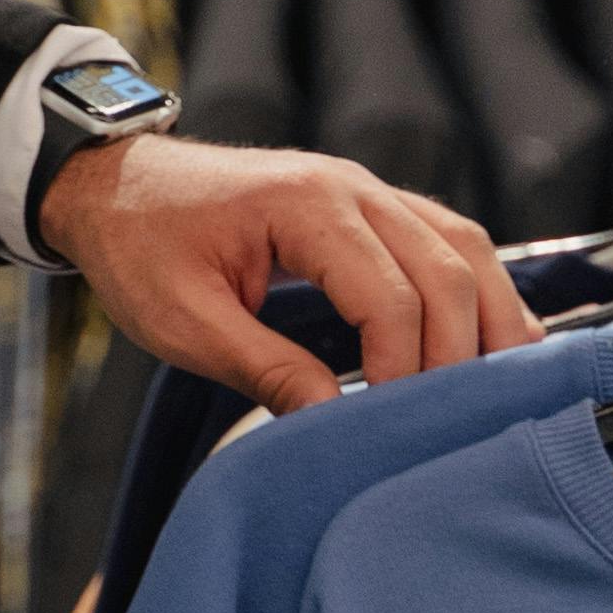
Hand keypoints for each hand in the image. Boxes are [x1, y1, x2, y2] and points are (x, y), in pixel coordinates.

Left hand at [38, 130, 537, 412]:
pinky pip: (446, 241)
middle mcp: (353, 186)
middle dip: (459, 352)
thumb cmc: (138, 247)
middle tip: (448, 425)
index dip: (401, 368)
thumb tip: (335, 422)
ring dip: (491, 317)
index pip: (390, 296)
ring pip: (465, 248)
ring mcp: (368, 191)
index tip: (386, 427)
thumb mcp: (183, 321)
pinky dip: (475, 291)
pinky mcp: (370, 208)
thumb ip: (264, 369)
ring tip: (499, 391)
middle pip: (449, 269)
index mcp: (305, 205)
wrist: (114, 185)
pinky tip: (489, 341)